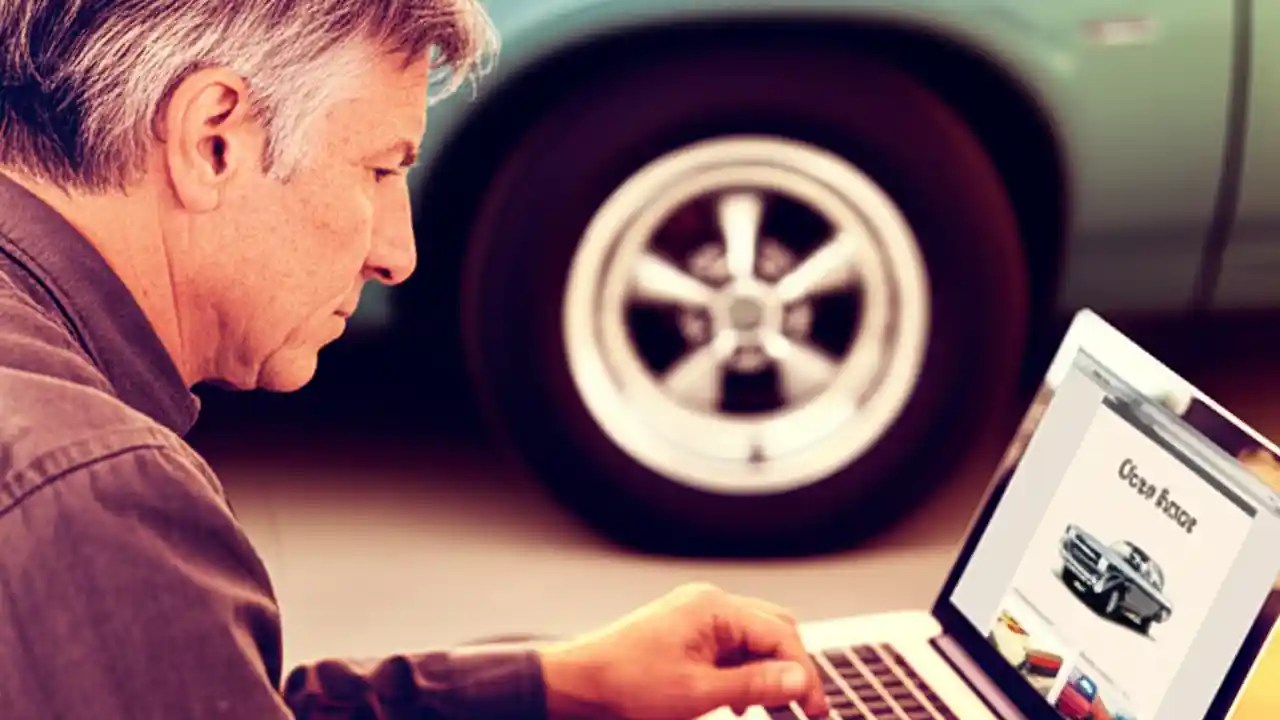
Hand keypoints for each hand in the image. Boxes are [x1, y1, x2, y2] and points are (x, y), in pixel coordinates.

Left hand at [538, 583, 829, 718]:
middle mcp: (707, 604)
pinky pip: (729, 648)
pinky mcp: (685, 634)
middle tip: (804, 708)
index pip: (780, 634)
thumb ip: (754, 684)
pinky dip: (743, 673)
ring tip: (773, 710)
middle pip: (773, 629)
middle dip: (791, 668)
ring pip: (753, 640)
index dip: (803, 674)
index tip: (815, 709)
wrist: (577, 686)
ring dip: (767, 673)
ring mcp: (695, 616)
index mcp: (714, 608)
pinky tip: (739, 704)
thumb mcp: (698, 693)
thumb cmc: (626, 685)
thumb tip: (800, 680)